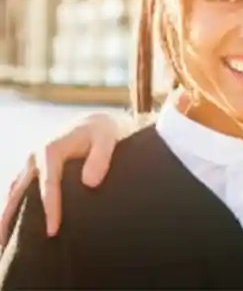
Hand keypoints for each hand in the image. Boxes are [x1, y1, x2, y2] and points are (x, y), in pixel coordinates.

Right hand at [0, 111, 131, 245]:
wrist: (93, 123)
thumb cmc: (102, 132)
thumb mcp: (107, 138)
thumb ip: (101, 158)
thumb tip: (90, 184)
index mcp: (50, 149)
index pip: (48, 185)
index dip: (50, 209)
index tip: (52, 231)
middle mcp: (33, 156)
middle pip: (17, 192)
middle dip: (9, 218)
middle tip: (4, 244)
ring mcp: (29, 164)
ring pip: (12, 193)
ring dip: (4, 216)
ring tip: (1, 242)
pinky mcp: (30, 169)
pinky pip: (16, 191)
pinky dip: (9, 208)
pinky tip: (7, 227)